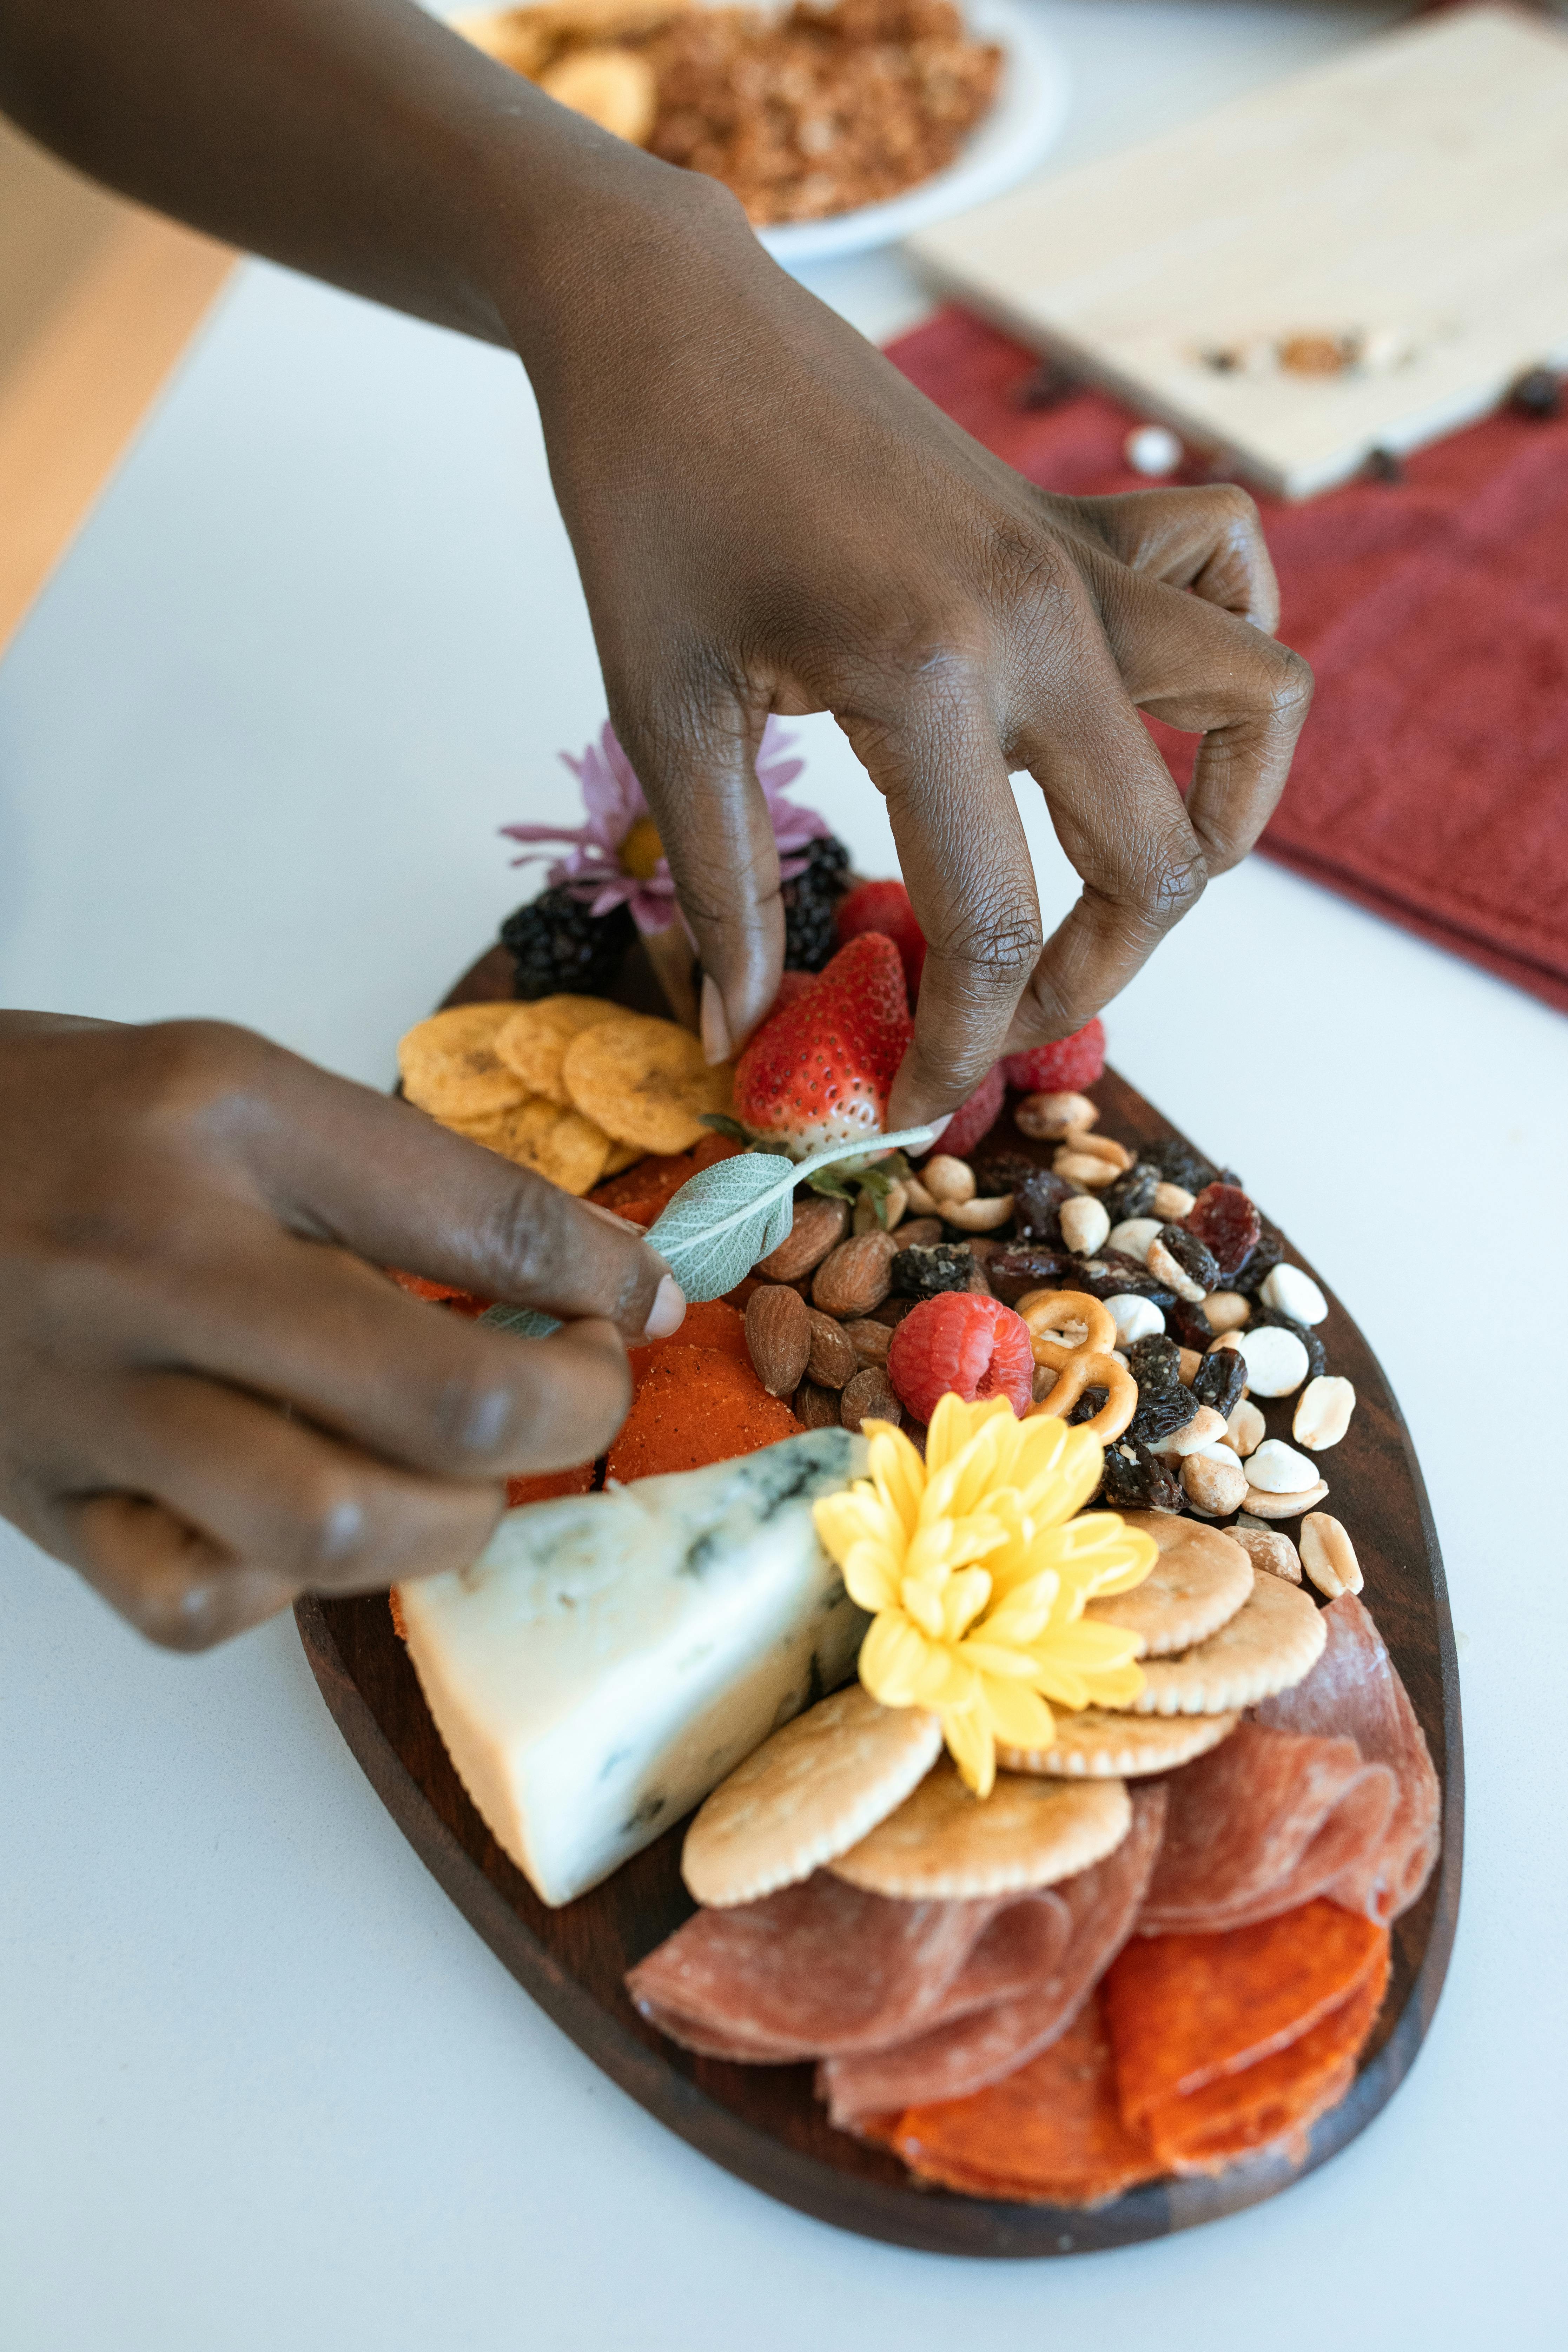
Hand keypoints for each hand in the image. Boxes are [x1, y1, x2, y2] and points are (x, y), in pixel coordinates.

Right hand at [0, 1014, 682, 1648]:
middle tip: (579, 1393)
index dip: (607, 1276)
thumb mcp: (235, 1086)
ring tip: (460, 1477)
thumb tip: (582, 1276)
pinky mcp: (44, 1503)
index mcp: (225, 1115)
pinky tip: (302, 1523)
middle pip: (442, 1397)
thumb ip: (400, 1181)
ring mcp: (91, 1394)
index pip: (484, 1220)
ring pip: (334, 1527)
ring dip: (448, 1522)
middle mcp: (158, 1255)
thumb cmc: (63, 1122)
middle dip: (567, 1415)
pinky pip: (202, 1603)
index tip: (642, 1299)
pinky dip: (285, 1586)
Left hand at [516, 178, 1311, 1120]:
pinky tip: (1138, 711)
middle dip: (1093, 977)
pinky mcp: (1080, 517)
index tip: (906, 1106)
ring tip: (1116, 879)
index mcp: (929, 679)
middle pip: (1160, 856)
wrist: (665, 319)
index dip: (958, 1050)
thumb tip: (743, 1045)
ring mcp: (1079, 559)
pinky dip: (1222, 653)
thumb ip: (723, 890)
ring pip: (1253, 707)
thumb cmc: (646, 504)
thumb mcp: (664, 712)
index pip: (995, 927)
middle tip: (998, 1015)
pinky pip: (1228, 577)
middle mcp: (1042, 620)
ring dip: (1209, 822)